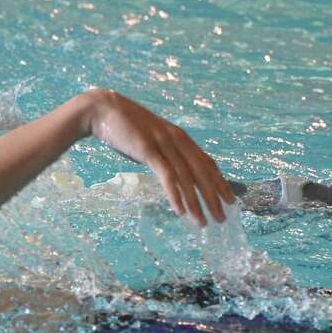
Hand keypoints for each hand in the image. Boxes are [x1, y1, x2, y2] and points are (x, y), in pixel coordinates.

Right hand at [82, 89, 235, 225]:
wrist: (101, 110)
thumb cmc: (123, 128)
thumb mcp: (150, 140)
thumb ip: (162, 153)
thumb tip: (169, 172)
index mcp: (180, 137)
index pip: (207, 162)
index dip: (220, 182)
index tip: (230, 200)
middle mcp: (177, 140)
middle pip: (202, 172)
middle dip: (214, 197)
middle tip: (222, 218)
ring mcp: (163, 144)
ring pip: (186, 177)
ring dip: (196, 202)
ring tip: (203, 222)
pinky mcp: (147, 150)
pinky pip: (166, 175)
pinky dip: (175, 194)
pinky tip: (180, 210)